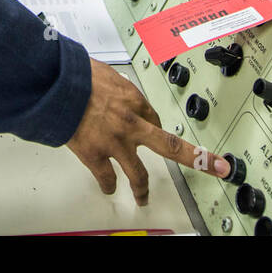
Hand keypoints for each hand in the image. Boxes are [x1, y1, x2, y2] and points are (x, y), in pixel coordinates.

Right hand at [65, 58, 229, 205]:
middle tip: (216, 167)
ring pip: (138, 175)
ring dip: (142, 190)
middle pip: (171, 147)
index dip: (153, 125)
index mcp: (134, 99)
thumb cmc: (77, 75)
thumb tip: (115, 95)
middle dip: (198, 159)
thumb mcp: (107, 73)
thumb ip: (117, 88)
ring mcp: (115, 143)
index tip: (153, 130)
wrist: (55, 86)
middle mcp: (131, 124)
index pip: (154, 118)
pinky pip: (107, 178)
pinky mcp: (95, 156)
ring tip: (143, 199)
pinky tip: (109, 188)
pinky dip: (108, 185)